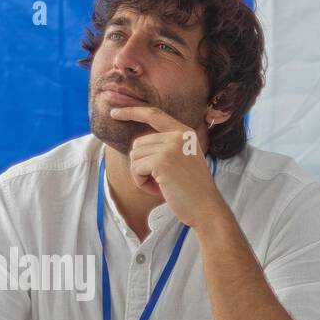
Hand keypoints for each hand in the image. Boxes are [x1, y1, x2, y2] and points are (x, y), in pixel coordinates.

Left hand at [110, 105, 229, 229]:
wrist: (205, 207)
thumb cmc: (192, 190)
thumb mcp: (184, 159)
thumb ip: (166, 147)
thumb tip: (136, 146)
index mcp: (185, 132)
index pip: (154, 114)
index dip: (132, 111)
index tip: (114, 112)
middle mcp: (178, 136)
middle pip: (138, 143)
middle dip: (142, 165)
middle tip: (159, 181)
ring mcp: (170, 147)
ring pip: (135, 156)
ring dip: (141, 175)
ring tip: (160, 185)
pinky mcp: (161, 161)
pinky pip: (135, 168)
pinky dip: (140, 182)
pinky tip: (157, 189)